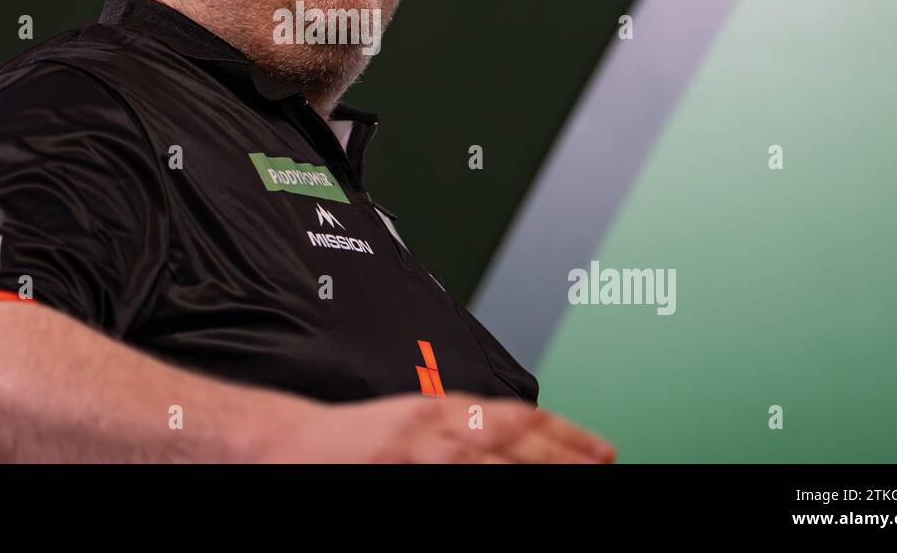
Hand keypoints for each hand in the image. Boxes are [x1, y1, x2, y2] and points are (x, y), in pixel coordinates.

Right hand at [256, 392, 615, 462]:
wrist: (292, 445)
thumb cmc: (352, 441)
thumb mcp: (414, 423)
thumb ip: (458, 432)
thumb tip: (512, 446)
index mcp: (443, 410)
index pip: (517, 419)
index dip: (565, 435)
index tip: (600, 448)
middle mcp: (438, 429)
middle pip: (515, 443)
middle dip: (564, 456)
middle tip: (604, 463)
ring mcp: (422, 455)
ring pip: (494, 462)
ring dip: (538, 469)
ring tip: (580, 473)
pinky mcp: (403, 472)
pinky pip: (458, 483)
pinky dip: (490, 483)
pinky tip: (513, 486)